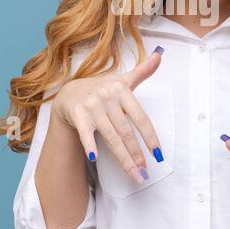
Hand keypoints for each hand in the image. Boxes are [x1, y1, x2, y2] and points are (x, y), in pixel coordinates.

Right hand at [53, 46, 165, 185]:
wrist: (69, 92)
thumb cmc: (101, 89)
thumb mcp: (122, 79)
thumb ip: (142, 71)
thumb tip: (160, 54)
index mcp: (121, 89)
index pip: (140, 118)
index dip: (150, 137)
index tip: (158, 155)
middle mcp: (107, 97)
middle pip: (126, 131)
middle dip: (136, 153)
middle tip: (144, 172)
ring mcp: (92, 106)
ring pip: (111, 137)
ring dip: (123, 158)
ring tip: (133, 174)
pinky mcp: (77, 115)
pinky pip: (86, 133)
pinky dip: (90, 145)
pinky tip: (95, 158)